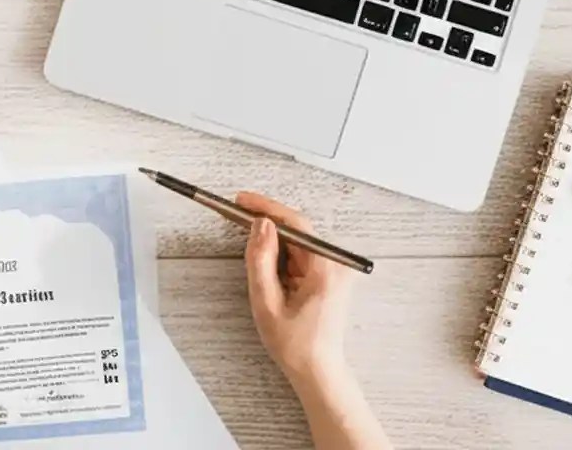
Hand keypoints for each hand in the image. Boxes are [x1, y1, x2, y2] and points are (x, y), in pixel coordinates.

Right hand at [241, 192, 354, 383]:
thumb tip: (260, 226)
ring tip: (251, 257)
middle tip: (235, 215)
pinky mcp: (327, 277)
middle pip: (297, 231)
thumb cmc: (295, 345)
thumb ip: (261, 261)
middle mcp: (336, 266)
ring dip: (272, 244)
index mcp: (326, 270)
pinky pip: (300, 256)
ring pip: (296, 244)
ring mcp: (334, 271)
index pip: (297, 225)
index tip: (242, 200)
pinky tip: (266, 269)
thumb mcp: (267, 304)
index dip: (267, 208)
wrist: (317, 372)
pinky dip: (280, 257)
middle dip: (266, 223)